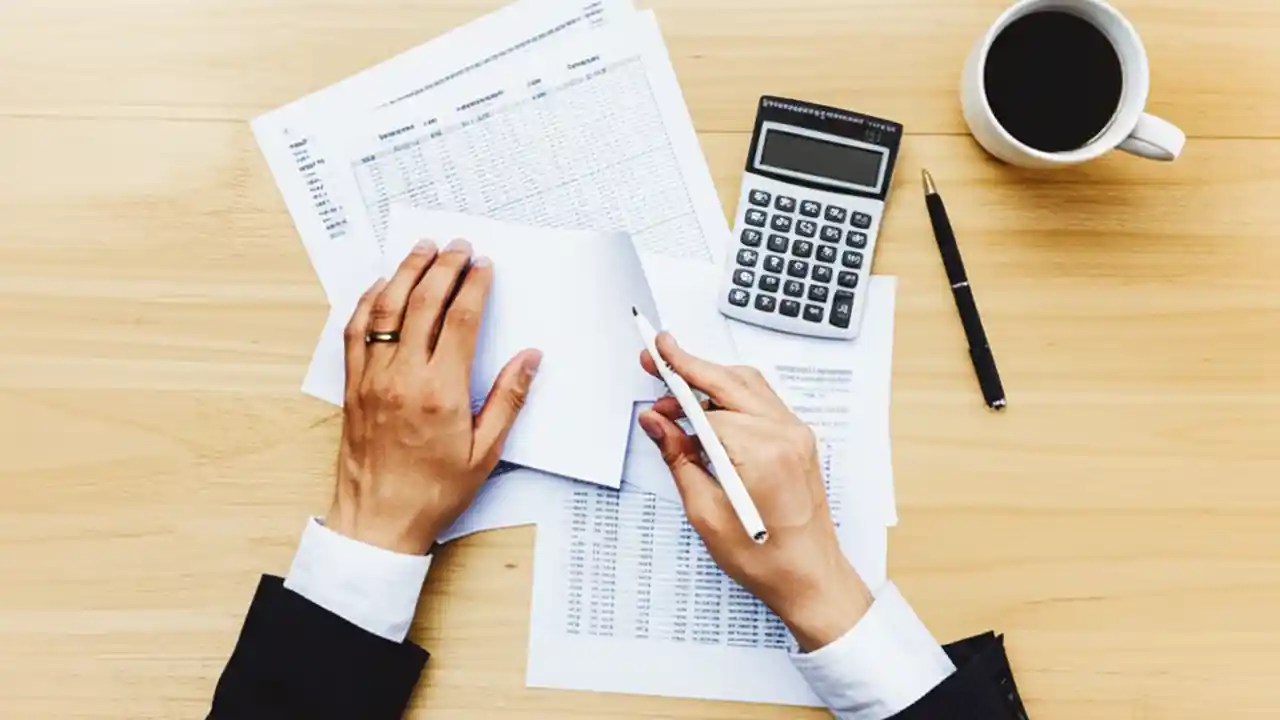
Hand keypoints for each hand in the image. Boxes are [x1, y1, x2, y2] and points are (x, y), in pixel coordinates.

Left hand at [328, 238, 541, 554]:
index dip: (474, 286)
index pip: (459, 320)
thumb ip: (508, 400)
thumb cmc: (433, 492)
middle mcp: (403, 377)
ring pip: (385, 308)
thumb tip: (529, 359)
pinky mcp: (353, 387)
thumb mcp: (486, 453)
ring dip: (405, 273)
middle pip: (423, 303)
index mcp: (441, 392)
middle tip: (458, 247)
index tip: (484, 267)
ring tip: (422, 250)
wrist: (379, 521)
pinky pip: (355, 332)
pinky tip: (382, 287)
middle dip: (443, 267)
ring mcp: (373, 379)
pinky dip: (368, 302)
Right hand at [637, 334, 871, 650]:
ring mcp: (797, 434)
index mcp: (762, 453)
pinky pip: (762, 401)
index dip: (674, 383)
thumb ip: (679, 458)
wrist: (811, 578)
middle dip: (689, 366)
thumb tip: (656, 422)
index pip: (708, 403)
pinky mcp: (799, 440)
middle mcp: (785, 435)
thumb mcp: (706, 513)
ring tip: (674, 388)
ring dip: (710, 379)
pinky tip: (706, 408)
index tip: (654, 356)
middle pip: (730, 381)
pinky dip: (731, 396)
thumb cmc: (766, 559)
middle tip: (656, 358)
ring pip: (747, 385)